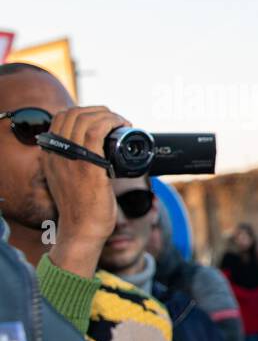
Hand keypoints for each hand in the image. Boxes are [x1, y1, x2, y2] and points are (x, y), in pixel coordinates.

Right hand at [41, 106, 129, 277]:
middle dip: (98, 111)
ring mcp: (71, 158)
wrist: (82, 230)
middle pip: (73, 114)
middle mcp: (57, 153)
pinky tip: (123, 126)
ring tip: (122, 123)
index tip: (104, 120)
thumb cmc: (82, 208)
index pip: (61, 118)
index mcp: (51, 154)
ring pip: (85, 119)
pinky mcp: (88, 165)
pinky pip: (96, 132)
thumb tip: (100, 155)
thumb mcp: (70, 180)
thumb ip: (76, 165)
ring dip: (108, 115)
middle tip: (117, 120)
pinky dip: (111, 123)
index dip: (84, 112)